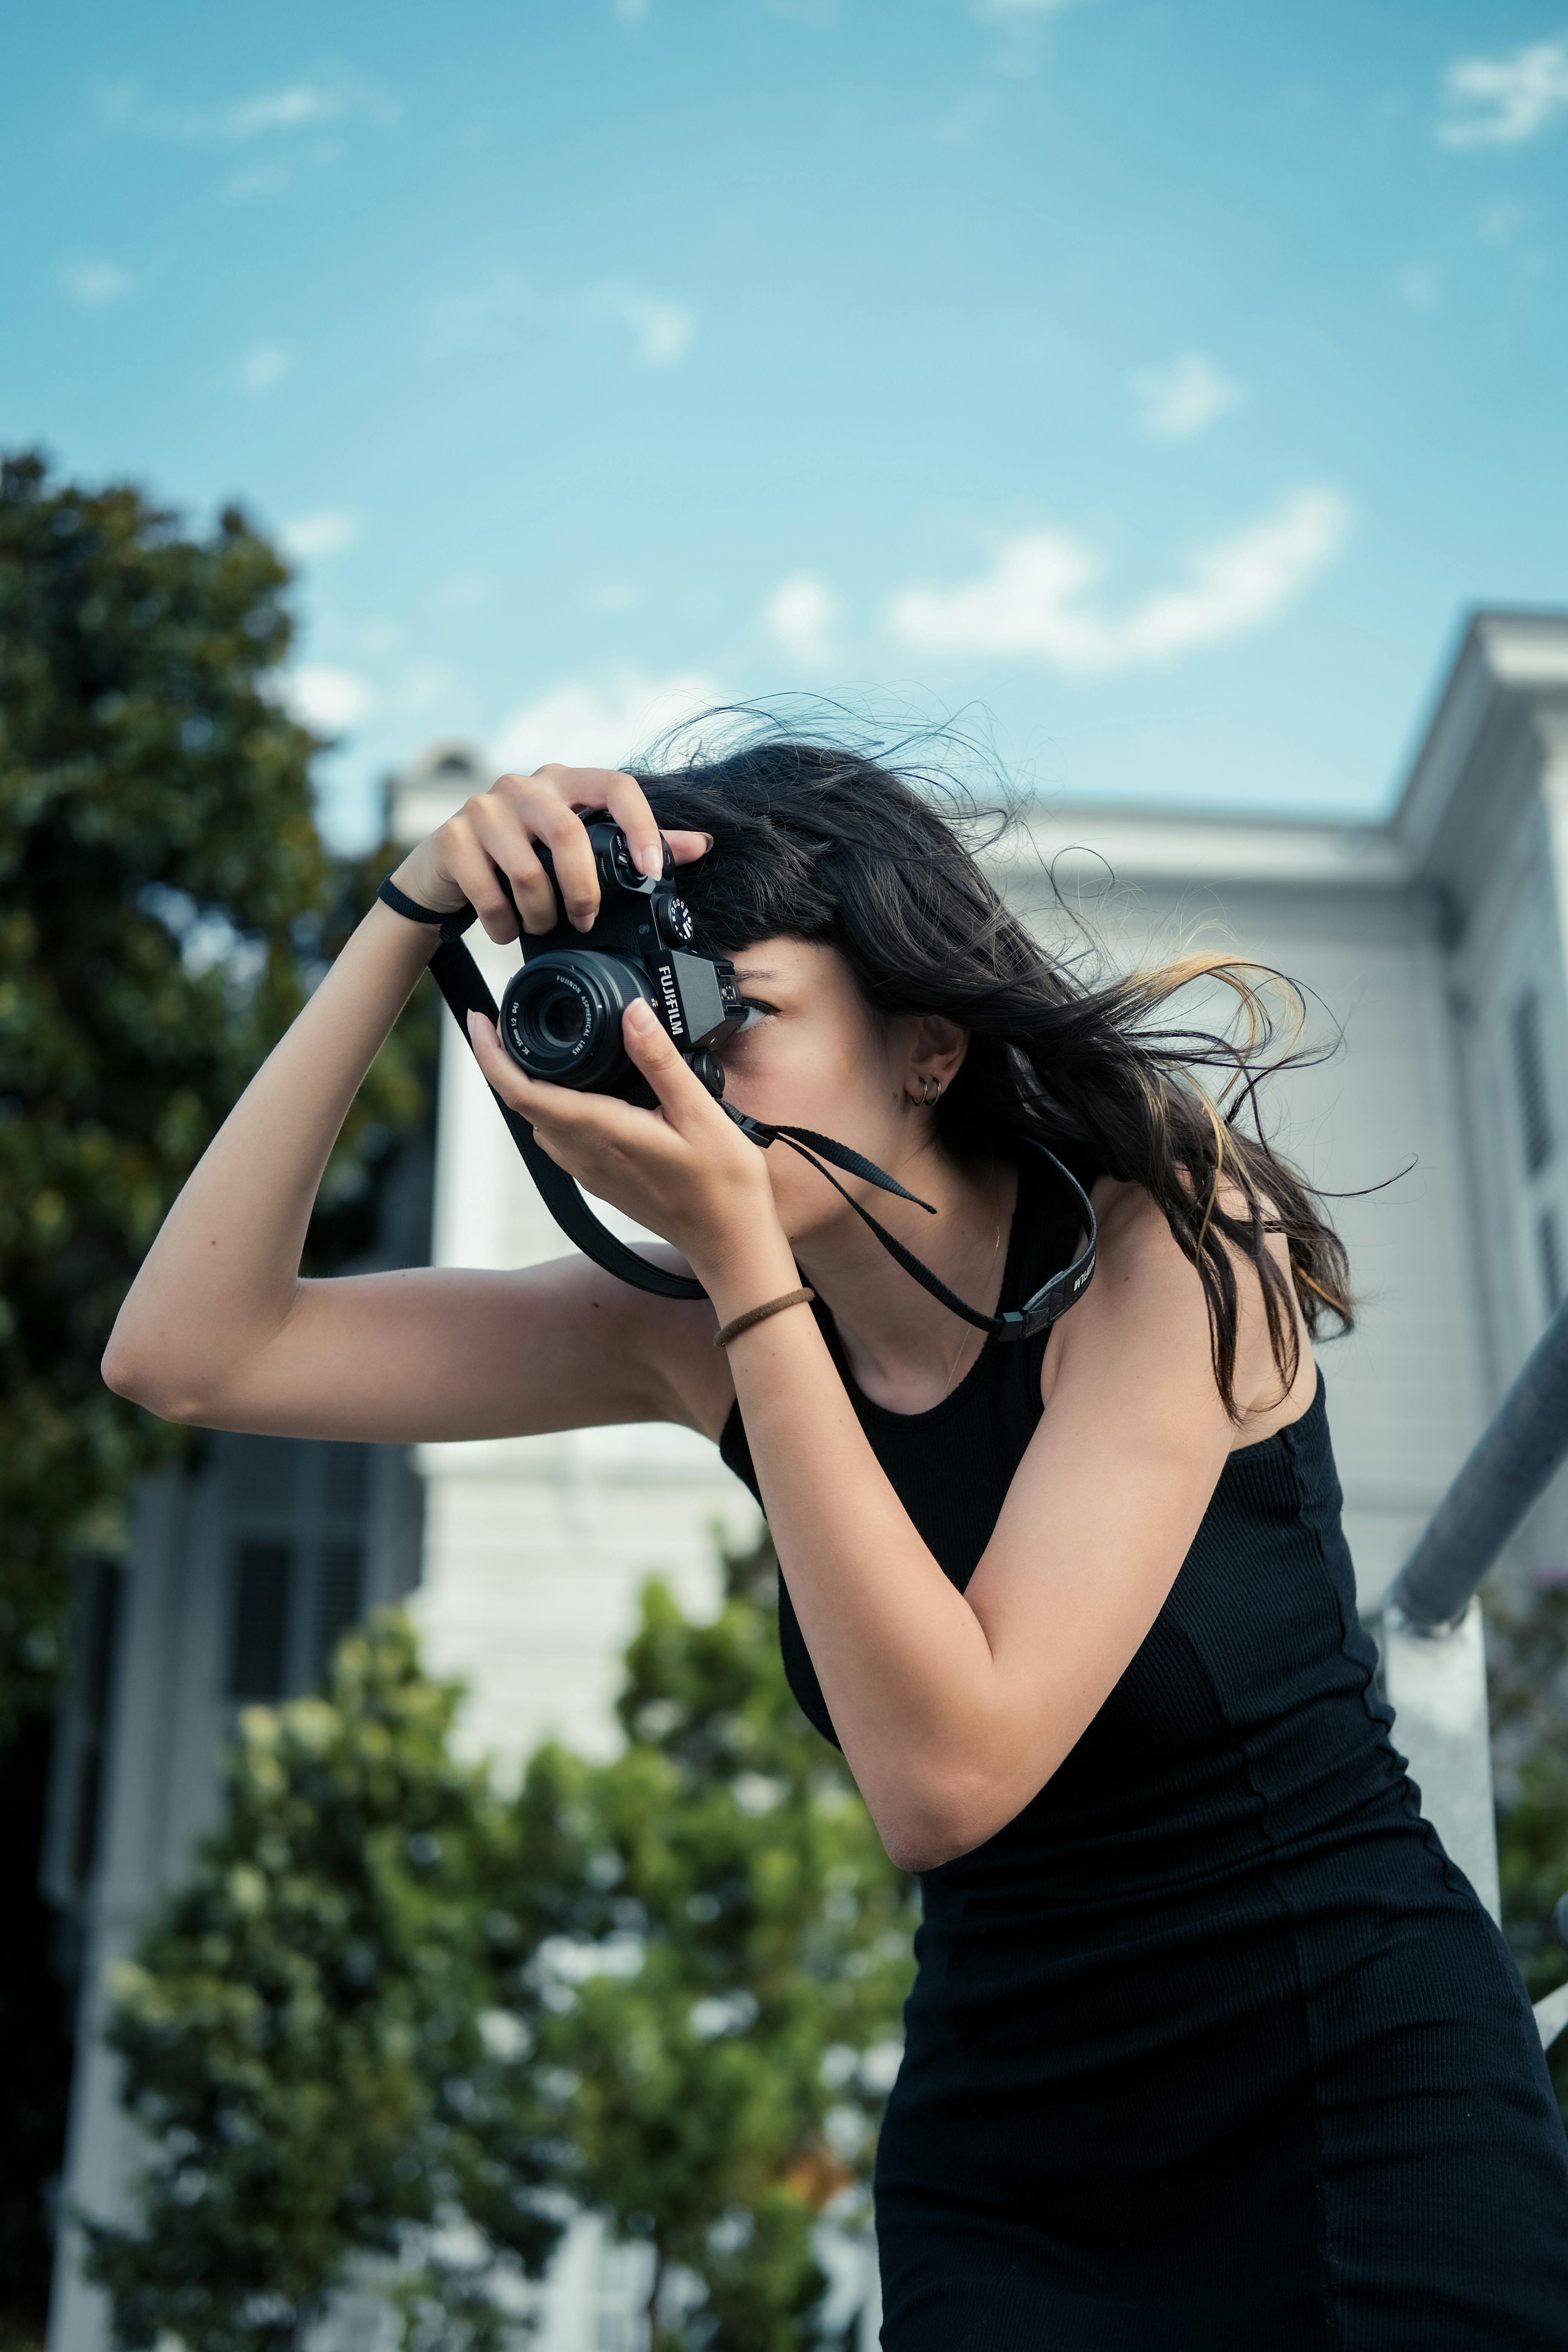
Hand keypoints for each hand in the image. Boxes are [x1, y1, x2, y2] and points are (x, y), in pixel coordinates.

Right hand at [391, 764, 712, 940]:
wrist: (444, 874)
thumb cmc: (521, 858)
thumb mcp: (578, 847)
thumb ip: (632, 843)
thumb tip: (699, 844)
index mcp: (563, 781)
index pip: (615, 785)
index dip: (641, 826)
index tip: (653, 871)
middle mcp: (523, 785)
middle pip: (569, 834)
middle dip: (583, 890)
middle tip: (585, 920)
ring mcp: (482, 807)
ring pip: (527, 870)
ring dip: (540, 914)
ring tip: (541, 927)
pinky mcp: (450, 838)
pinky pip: (488, 892)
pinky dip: (503, 923)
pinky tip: (507, 929)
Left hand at [465, 997, 790, 1292]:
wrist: (730, 1243)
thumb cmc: (722, 1186)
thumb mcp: (700, 1112)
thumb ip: (660, 1060)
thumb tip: (633, 1012)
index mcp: (601, 1132)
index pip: (522, 1092)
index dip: (491, 1055)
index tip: (480, 1021)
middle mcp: (585, 1154)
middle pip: (522, 1104)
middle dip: (502, 1061)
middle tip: (501, 1022)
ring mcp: (590, 1171)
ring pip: (538, 1123)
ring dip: (524, 1086)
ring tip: (528, 1049)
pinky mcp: (601, 1180)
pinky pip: (559, 1139)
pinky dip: (549, 1108)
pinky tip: (571, 1092)